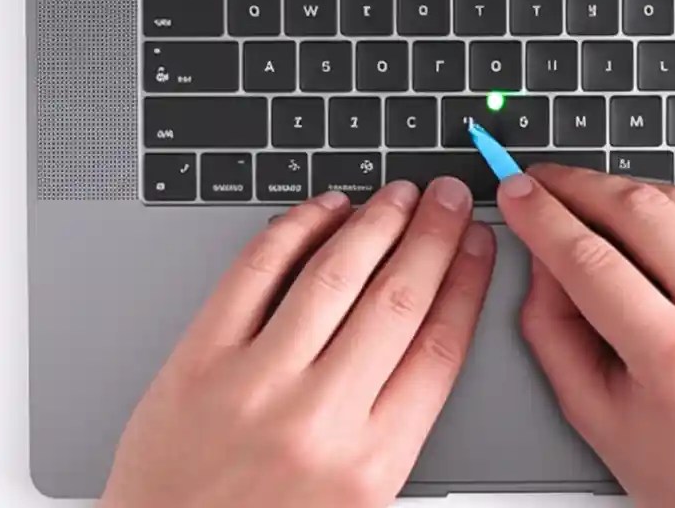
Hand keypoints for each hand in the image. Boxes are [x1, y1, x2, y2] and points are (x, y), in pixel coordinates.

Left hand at [101, 178, 495, 507]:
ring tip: (398, 197)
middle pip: (398, 300)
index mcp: (370, 463)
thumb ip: (393, 424)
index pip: (440, 347)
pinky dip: (293, 231)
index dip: (466, 283)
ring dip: (375, 223)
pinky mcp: (197, 363)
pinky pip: (253, 275)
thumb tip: (430, 329)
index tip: (477, 246)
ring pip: (333, 277)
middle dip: (433, 236)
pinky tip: (322, 211)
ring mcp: (255, 384)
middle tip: (449, 198)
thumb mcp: (357, 502)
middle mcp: (319, 418)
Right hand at [499, 165, 674, 507]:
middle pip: (644, 211)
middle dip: (581, 184)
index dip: (542, 216)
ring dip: (634, 190)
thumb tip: (542, 257)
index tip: (517, 192)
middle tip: (547, 180)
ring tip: (595, 196)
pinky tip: (658, 224)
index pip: (591, 259)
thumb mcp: (597, 417)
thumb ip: (554, 330)